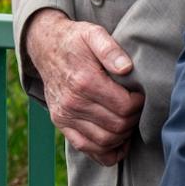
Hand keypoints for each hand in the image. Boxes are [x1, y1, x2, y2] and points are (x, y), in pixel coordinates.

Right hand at [24, 8, 142, 165]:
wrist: (45, 47)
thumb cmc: (75, 41)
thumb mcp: (93, 34)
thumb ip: (110, 49)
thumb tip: (126, 68)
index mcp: (84, 81)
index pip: (124, 107)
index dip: (139, 103)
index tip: (139, 94)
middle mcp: (72, 102)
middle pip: (117, 126)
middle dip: (133, 119)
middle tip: (135, 108)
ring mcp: (64, 115)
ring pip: (105, 141)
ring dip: (123, 135)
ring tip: (126, 121)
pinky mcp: (60, 122)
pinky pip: (86, 147)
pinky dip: (106, 151)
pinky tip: (118, 142)